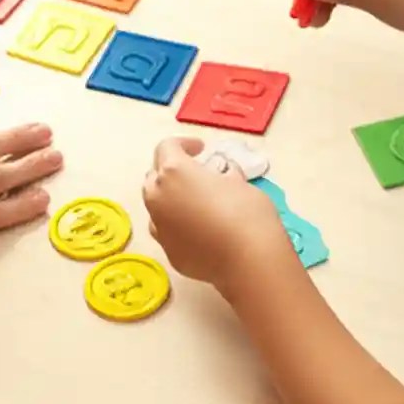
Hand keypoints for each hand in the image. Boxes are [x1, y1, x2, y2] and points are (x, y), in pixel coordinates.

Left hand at [142, 138, 295, 291]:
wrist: (248, 259)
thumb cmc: (246, 212)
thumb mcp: (240, 182)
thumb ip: (223, 175)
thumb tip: (222, 176)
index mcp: (174, 172)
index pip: (167, 147)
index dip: (184, 144)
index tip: (201, 149)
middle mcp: (158, 197)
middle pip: (155, 176)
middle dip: (171, 171)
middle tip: (194, 174)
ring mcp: (159, 226)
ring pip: (156, 204)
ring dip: (170, 198)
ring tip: (194, 202)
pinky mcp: (167, 251)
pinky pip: (165, 230)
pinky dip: (175, 224)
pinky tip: (196, 229)